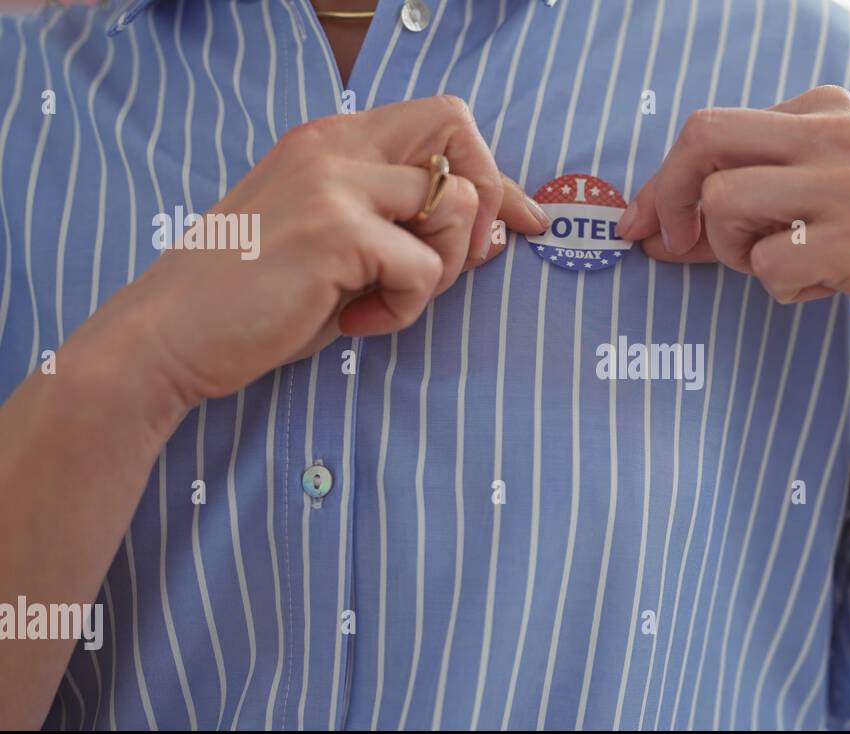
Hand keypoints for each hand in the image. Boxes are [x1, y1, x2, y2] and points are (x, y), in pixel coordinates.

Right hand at [108, 95, 548, 408]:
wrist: (168, 336)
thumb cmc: (253, 300)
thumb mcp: (336, 249)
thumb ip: (402, 228)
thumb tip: (495, 230)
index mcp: (330, 141)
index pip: (442, 120)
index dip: (494, 171)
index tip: (522, 221)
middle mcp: (334, 145)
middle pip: (461, 136)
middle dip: (480, 211)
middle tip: (443, 271)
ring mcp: (335, 183)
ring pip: (457, 208)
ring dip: (439, 270)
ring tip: (381, 302)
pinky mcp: (338, 232)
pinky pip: (426, 269)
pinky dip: (405, 310)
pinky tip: (356, 324)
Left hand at [617, 85, 849, 382]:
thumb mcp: (814, 205)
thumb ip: (739, 208)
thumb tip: (647, 229)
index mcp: (827, 110)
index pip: (710, 126)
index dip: (664, 180)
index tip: (645, 225)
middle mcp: (840, 134)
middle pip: (703, 140)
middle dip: (669, 198)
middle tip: (673, 244)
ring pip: (725, 204)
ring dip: (734, 251)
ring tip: (782, 266)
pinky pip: (768, 266)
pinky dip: (782, 288)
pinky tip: (826, 287)